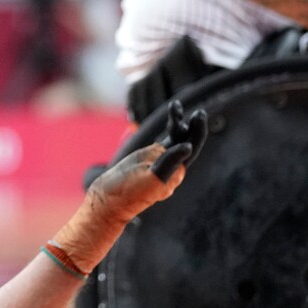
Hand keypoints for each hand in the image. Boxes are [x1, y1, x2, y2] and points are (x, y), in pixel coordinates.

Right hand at [88, 102, 205, 224]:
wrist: (107, 201)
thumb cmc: (127, 193)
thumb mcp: (150, 178)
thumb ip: (169, 162)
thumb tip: (188, 147)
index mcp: (175, 173)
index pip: (191, 149)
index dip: (197, 132)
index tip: (198, 117)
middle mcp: (171, 166)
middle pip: (186, 141)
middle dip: (193, 126)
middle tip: (199, 111)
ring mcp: (160, 160)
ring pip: (174, 138)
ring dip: (178, 122)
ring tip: (176, 106)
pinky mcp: (149, 157)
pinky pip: (163, 139)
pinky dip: (168, 127)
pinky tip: (172, 116)